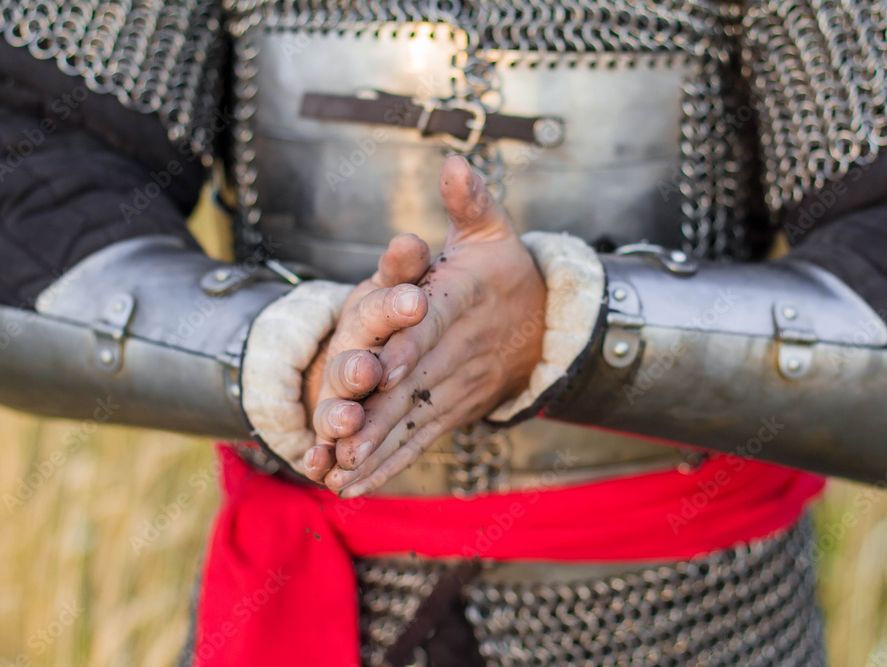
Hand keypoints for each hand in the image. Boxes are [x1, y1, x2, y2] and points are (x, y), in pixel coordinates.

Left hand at [316, 155, 546, 496]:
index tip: (376, 368)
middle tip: (340, 437)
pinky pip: (419, 440)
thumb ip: (471, 200)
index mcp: (462, 301)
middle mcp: (458, 350)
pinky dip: (388, 466)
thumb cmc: (506, 271)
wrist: (546, 326)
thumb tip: (453, 161)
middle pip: (414, 383)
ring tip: (340, 474)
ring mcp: (456, 387)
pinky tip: (354, 489)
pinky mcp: (451, 412)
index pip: (433, 324)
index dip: (405, 345)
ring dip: (376, 449)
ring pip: (413, 420)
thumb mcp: (493, 228)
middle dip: (377, 413)